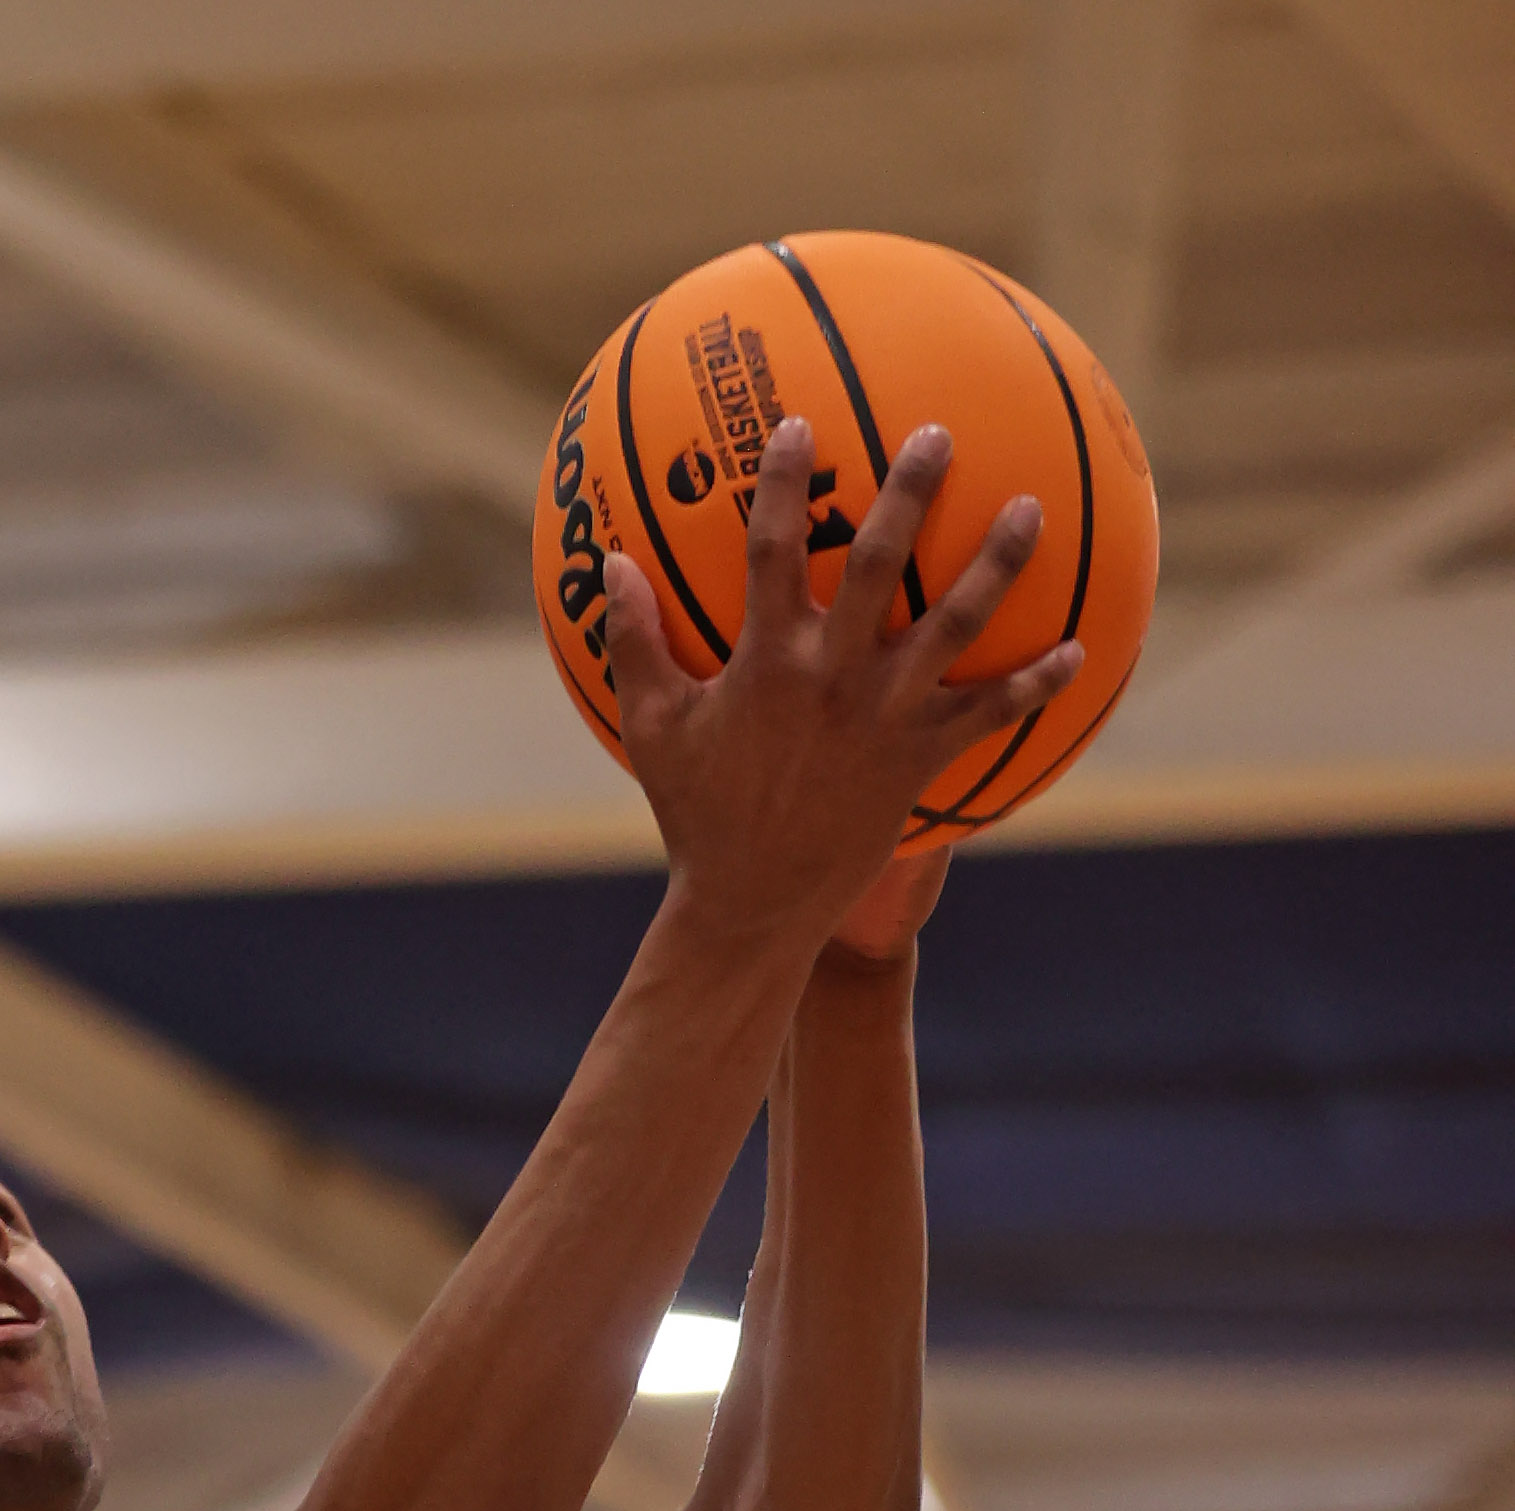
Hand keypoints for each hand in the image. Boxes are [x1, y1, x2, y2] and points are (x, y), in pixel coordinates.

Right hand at [604, 416, 1076, 961]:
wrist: (752, 903)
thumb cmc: (698, 814)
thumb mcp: (653, 730)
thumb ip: (633, 644)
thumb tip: (612, 566)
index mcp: (766, 662)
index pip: (772, 552)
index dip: (783, 485)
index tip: (797, 427)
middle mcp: (832, 677)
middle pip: (878, 564)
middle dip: (909, 493)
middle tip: (938, 435)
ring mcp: (883, 716)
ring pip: (952, 625)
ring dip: (996, 566)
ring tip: (1031, 510)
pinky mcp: (918, 759)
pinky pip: (988, 716)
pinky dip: (1034, 685)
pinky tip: (1077, 651)